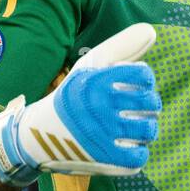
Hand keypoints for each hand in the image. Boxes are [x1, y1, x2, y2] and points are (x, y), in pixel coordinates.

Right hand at [0, 23, 161, 184]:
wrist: (38, 136)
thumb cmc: (73, 96)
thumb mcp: (90, 67)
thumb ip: (121, 48)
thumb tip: (150, 31)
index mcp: (97, 80)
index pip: (143, 75)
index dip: (145, 81)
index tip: (135, 86)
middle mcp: (100, 105)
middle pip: (151, 103)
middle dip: (149, 105)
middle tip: (137, 109)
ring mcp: (102, 133)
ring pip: (149, 130)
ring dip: (146, 129)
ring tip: (135, 128)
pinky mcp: (103, 158)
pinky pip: (139, 158)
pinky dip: (137, 153)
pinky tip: (128, 146)